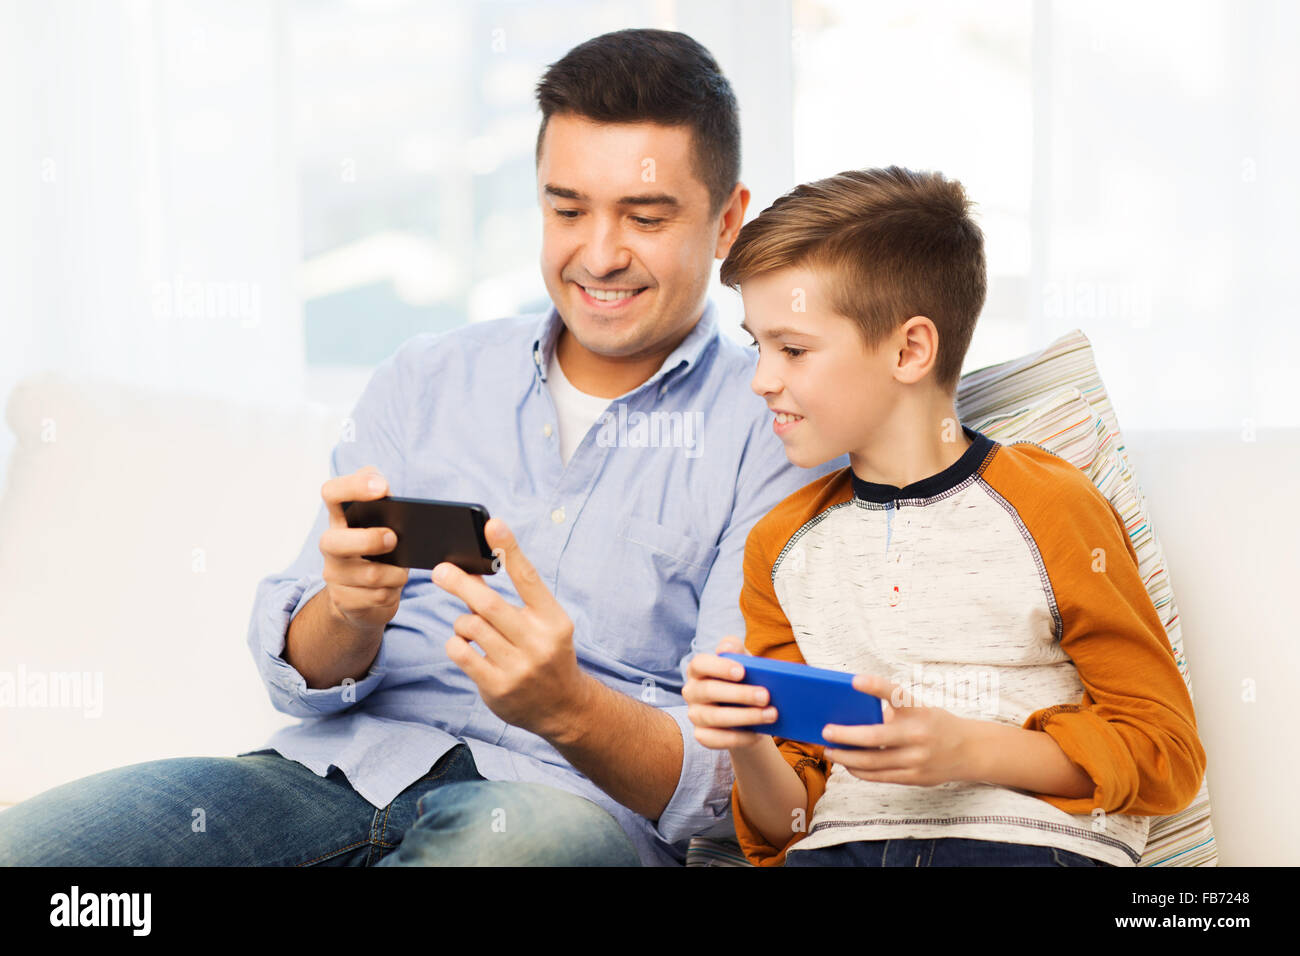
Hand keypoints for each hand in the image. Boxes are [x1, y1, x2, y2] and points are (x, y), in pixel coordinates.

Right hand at [318, 465, 408, 635]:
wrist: (361, 596)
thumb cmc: (377, 549)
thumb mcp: (381, 523)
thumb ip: (384, 500)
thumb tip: (391, 491)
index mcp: (340, 518)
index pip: (331, 492)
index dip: (353, 486)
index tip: (382, 487)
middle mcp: (330, 544)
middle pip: (334, 541)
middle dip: (368, 540)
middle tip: (393, 539)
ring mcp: (334, 574)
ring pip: (368, 575)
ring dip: (395, 573)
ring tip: (402, 570)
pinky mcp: (344, 600)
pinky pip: (377, 597)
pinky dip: (393, 591)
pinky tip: (393, 588)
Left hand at [432, 518, 589, 739]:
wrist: (562, 707)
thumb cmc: (547, 654)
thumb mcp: (541, 624)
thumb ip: (511, 600)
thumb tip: (472, 570)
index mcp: (553, 620)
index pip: (528, 578)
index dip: (509, 549)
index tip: (492, 525)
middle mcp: (538, 642)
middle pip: (489, 604)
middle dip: (461, 583)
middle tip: (440, 570)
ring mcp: (518, 667)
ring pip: (471, 627)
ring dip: (462, 622)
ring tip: (468, 626)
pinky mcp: (497, 687)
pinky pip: (461, 653)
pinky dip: (456, 643)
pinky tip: (464, 644)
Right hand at [682, 636, 774, 751]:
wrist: (746, 714)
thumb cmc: (744, 682)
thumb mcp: (743, 663)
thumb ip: (737, 650)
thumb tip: (727, 648)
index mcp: (698, 669)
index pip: (700, 664)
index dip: (719, 667)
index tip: (742, 672)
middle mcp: (692, 691)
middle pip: (709, 691)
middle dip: (739, 694)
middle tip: (766, 696)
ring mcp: (694, 714)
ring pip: (714, 717)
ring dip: (745, 716)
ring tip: (770, 714)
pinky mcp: (701, 735)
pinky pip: (716, 739)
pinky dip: (739, 737)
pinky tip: (757, 733)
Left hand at [821, 674, 975, 786]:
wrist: (970, 750)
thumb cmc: (934, 723)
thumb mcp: (919, 709)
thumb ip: (892, 710)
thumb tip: (850, 714)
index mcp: (919, 710)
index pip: (896, 694)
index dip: (875, 686)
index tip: (854, 680)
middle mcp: (919, 734)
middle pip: (874, 736)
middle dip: (845, 735)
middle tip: (826, 731)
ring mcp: (917, 759)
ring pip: (872, 761)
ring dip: (846, 757)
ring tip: (830, 751)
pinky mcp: (915, 778)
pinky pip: (879, 776)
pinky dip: (860, 771)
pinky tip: (848, 765)